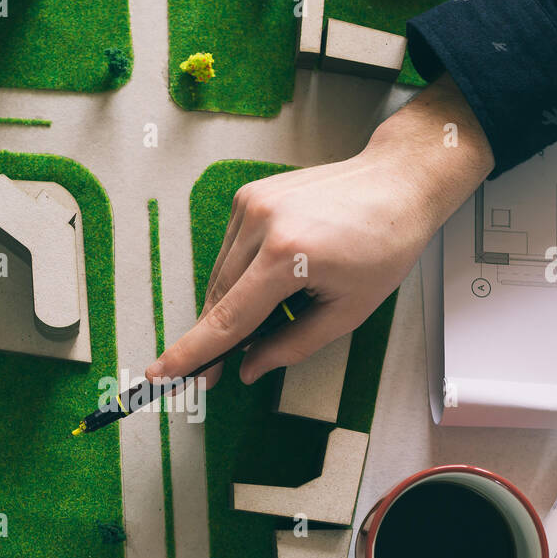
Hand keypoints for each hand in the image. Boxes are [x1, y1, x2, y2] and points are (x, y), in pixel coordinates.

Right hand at [148, 74, 493, 388]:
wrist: (398, 182)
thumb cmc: (384, 245)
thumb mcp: (348, 311)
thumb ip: (292, 346)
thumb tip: (248, 368)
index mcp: (288, 255)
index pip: (228, 319)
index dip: (191, 353)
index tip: (159, 375)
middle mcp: (262, 223)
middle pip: (219, 299)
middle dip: (216, 338)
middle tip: (212, 374)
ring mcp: (252, 204)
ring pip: (221, 276)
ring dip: (232, 306)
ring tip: (271, 315)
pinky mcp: (250, 196)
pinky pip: (231, 251)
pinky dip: (241, 276)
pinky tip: (271, 281)